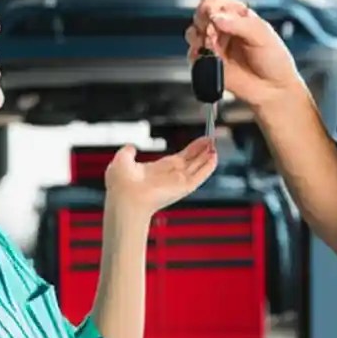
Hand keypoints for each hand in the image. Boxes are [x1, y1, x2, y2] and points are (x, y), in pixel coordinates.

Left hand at [103, 138, 217, 215]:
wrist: (125, 198)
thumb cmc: (121, 184)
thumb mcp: (122, 160)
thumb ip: (128, 152)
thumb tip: (131, 146)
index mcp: (157, 171)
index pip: (179, 158)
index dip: (191, 149)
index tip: (200, 141)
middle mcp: (170, 177)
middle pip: (191, 162)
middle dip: (202, 151)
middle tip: (212, 139)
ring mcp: (178, 183)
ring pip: (197, 167)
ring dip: (207, 157)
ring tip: (215, 146)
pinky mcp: (183, 187)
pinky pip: (199, 176)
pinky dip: (207, 167)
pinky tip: (215, 158)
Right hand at [185, 0, 305, 107]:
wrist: (274, 90)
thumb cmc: (275, 62)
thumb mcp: (263, 36)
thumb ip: (240, 24)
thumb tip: (217, 17)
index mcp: (238, 17)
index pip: (216, 2)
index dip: (211, 6)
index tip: (214, 14)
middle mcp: (224, 30)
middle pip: (200, 15)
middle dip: (204, 21)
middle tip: (213, 30)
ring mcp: (215, 47)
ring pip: (193, 33)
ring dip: (199, 37)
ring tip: (213, 45)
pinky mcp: (209, 64)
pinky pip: (193, 55)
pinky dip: (197, 54)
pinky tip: (210, 56)